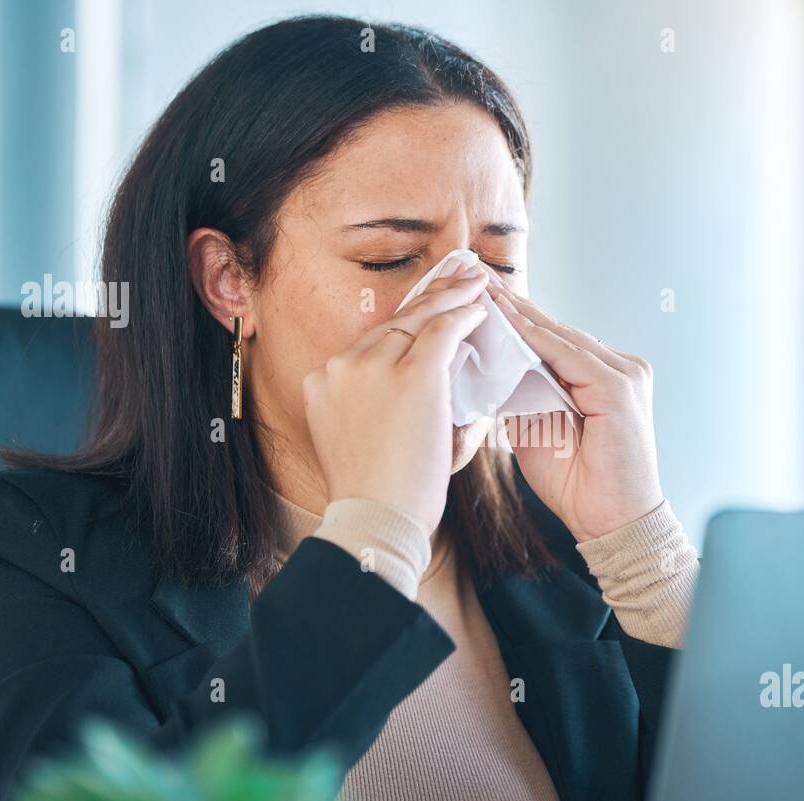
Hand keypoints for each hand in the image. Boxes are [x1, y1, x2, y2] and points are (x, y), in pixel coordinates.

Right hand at [301, 266, 489, 532]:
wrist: (377, 521)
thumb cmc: (381, 496)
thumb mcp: (363, 440)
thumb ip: (380, 405)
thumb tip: (425, 384)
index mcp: (323, 382)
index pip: (372, 341)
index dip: (405, 321)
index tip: (425, 307)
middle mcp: (340, 367)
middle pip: (392, 323)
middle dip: (429, 297)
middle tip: (458, 275)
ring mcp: (373, 368)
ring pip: (418, 321)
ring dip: (450, 298)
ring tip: (475, 281)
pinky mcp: (411, 376)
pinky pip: (442, 333)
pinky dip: (463, 316)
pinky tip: (480, 307)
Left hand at [483, 269, 663, 541]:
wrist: (612, 524)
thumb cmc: (577, 486)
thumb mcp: (539, 430)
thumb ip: (522, 395)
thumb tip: (487, 368)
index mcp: (605, 377)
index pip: (555, 340)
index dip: (516, 319)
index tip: (478, 298)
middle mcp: (620, 368)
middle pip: (558, 330)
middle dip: (515, 307)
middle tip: (474, 278)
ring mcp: (624, 375)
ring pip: (561, 337)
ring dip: (520, 315)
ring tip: (483, 292)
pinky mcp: (619, 388)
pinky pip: (568, 356)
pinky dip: (535, 340)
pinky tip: (506, 323)